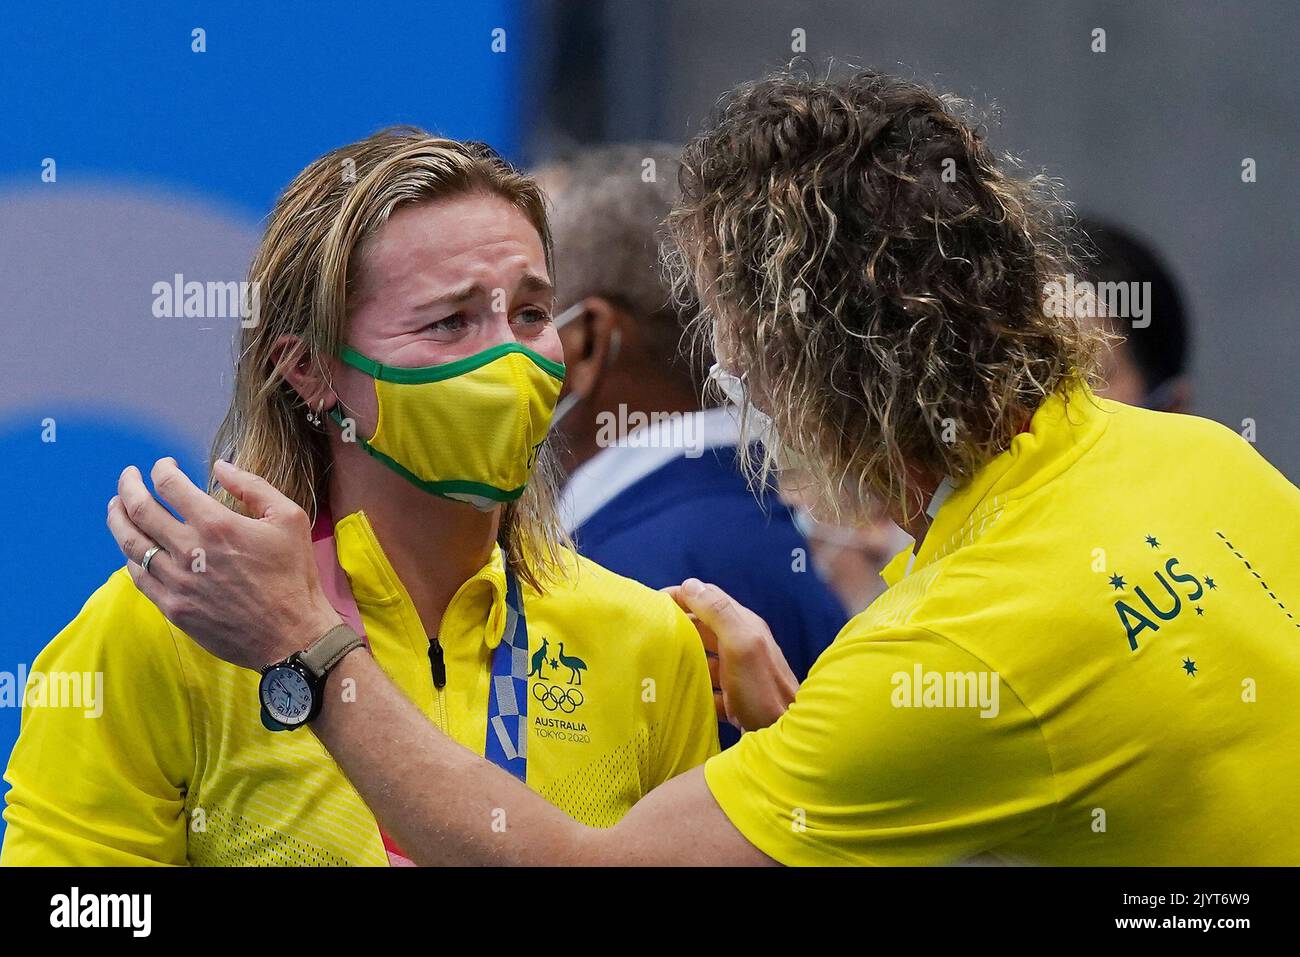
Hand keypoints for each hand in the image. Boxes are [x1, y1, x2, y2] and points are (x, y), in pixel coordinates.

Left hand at [106, 458, 341, 670]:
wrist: (292, 634)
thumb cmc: (295, 575)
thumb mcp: (289, 518)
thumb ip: (253, 487)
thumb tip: (220, 466)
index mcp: (216, 524)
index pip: (170, 486)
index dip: (162, 469)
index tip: (164, 465)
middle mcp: (188, 550)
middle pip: (140, 510)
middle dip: (129, 486)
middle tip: (128, 477)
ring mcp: (176, 582)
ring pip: (131, 544)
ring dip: (119, 519)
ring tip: (117, 507)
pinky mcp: (173, 608)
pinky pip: (139, 578)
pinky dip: (131, 557)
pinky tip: (133, 549)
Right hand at [664, 578, 798, 732]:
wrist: (787, 738)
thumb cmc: (764, 691)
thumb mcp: (742, 645)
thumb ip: (719, 614)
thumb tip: (690, 584)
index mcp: (743, 625)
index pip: (707, 597)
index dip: (680, 596)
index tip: (652, 605)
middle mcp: (740, 644)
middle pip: (701, 627)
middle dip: (675, 626)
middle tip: (646, 635)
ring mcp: (737, 672)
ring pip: (701, 657)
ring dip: (680, 657)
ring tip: (653, 663)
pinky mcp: (733, 699)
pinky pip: (706, 687)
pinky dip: (690, 687)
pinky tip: (674, 695)